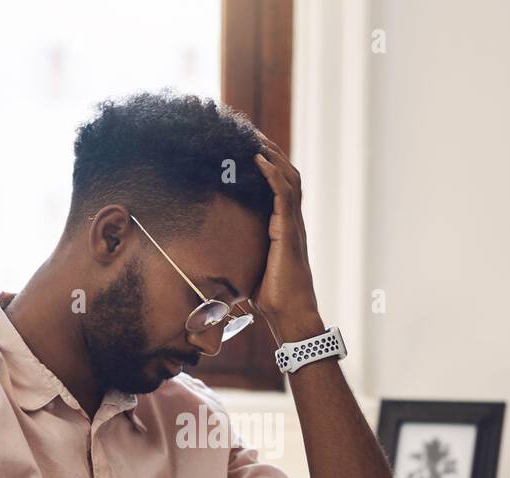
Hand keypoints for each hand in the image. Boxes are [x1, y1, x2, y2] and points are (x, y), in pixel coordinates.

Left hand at [252, 136, 322, 338]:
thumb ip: (241, 256)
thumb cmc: (273, 298)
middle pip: (287, 175)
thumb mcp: (251, 269)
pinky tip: (260, 160)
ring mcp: (293, 225)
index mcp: (284, 226)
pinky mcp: (289, 233)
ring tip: (254, 137)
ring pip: (288, 179)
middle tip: (250, 132)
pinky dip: (273, 175)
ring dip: (272, 156)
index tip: (250, 147)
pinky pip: (284, 196)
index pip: (280, 186)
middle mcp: (292, 221)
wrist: (291, 314)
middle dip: (270, 151)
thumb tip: (216, 258)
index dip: (268, 165)